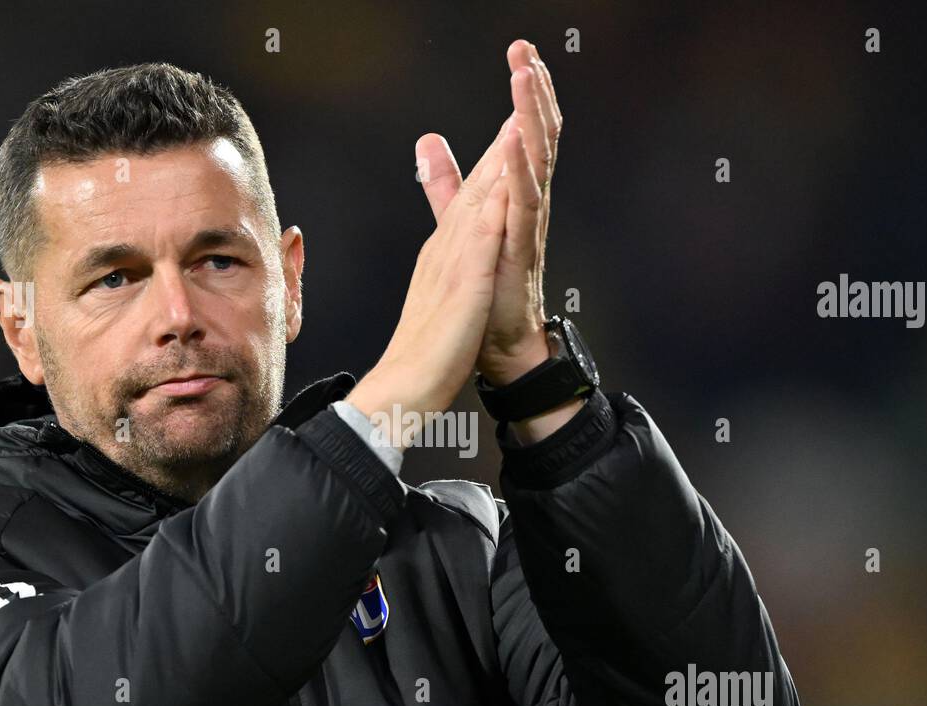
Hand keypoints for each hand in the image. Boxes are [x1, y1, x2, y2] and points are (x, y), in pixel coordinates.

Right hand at [345, 136, 510, 447]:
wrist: (404, 390)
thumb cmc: (425, 353)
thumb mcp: (441, 299)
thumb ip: (448, 269)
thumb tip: (458, 252)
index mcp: (443, 255)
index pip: (472, 197)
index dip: (493, 157)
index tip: (515, 122)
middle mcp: (446, 252)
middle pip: (476, 187)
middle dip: (501, 141)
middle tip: (522, 94)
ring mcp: (453, 268)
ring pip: (479, 203)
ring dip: (499, 160)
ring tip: (520, 118)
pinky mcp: (463, 290)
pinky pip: (481, 243)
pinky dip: (495, 210)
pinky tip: (509, 183)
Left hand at [414, 39, 563, 385]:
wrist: (496, 344)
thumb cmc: (486, 288)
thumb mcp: (460, 221)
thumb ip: (447, 182)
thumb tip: (427, 142)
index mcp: (513, 193)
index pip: (522, 131)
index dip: (524, 92)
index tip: (520, 50)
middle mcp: (526, 203)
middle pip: (536, 135)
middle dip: (532, 91)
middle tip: (525, 50)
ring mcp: (526, 225)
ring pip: (536, 159)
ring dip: (529, 116)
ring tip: (526, 77)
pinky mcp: (519, 249)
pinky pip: (525, 202)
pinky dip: (522, 169)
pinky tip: (517, 139)